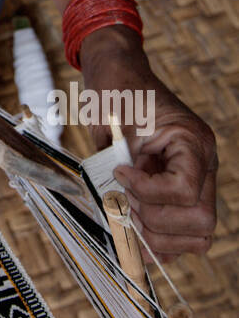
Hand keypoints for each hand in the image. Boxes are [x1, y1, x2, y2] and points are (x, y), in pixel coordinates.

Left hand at [79, 27, 217, 262]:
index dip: (148, 192)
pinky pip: (182, 235)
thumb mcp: (114, 122)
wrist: (118, 75)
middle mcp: (202, 166)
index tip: (121, 174)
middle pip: (200, 222)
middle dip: (156, 219)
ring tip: (129, 209)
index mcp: (193, 142)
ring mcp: (195, 182)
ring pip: (197, 236)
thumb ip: (119, 163)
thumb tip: (117, 204)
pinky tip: (132, 228)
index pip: (185, 191)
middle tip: (127, 199)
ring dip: (157, 234)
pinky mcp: (180, 195)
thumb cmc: (116, 91)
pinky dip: (158, 241)